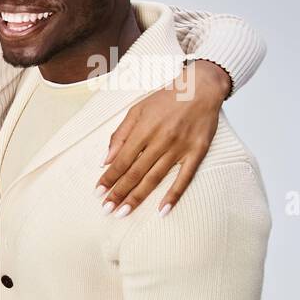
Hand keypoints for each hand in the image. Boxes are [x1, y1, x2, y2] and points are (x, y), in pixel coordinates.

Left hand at [97, 60, 228, 216]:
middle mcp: (161, 140)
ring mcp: (180, 148)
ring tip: (123, 212)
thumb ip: (120, 135)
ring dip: (138, 197)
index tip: (98, 192)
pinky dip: (173, 195)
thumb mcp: (137, 110)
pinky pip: (184, 178)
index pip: (121, 160)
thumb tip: (104, 160)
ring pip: (155, 178)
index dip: (109, 178)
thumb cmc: (166, 98)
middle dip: (119, 193)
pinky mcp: (197, 152)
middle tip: (107, 209)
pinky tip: (162, 210)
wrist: (201, 87)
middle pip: (135, 172)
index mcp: (143, 129)